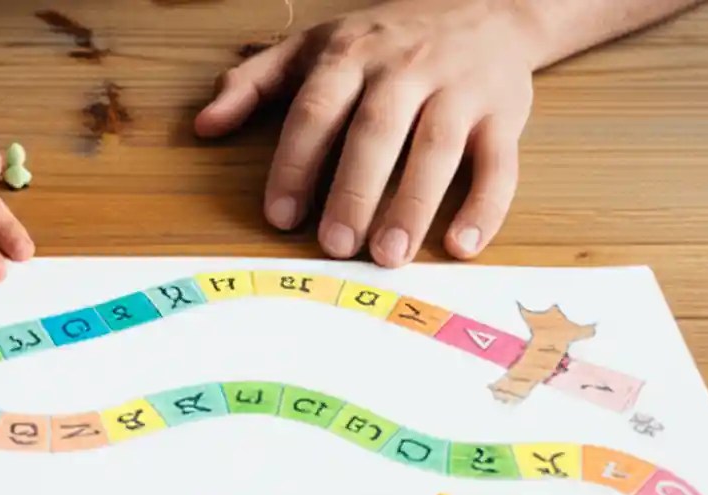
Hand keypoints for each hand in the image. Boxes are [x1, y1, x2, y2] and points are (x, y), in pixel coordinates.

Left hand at [195, 0, 539, 266]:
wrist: (484, 5)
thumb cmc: (382, 39)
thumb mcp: (312, 46)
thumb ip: (254, 84)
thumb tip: (204, 126)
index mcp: (351, 55)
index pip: (317, 109)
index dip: (295, 163)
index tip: (279, 216)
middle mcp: (406, 68)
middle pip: (377, 130)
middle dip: (354, 190)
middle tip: (334, 246)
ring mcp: (459, 89)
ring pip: (438, 146)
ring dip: (413, 204)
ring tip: (387, 256)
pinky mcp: (504, 113)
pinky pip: (500, 162)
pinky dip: (485, 206)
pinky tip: (461, 245)